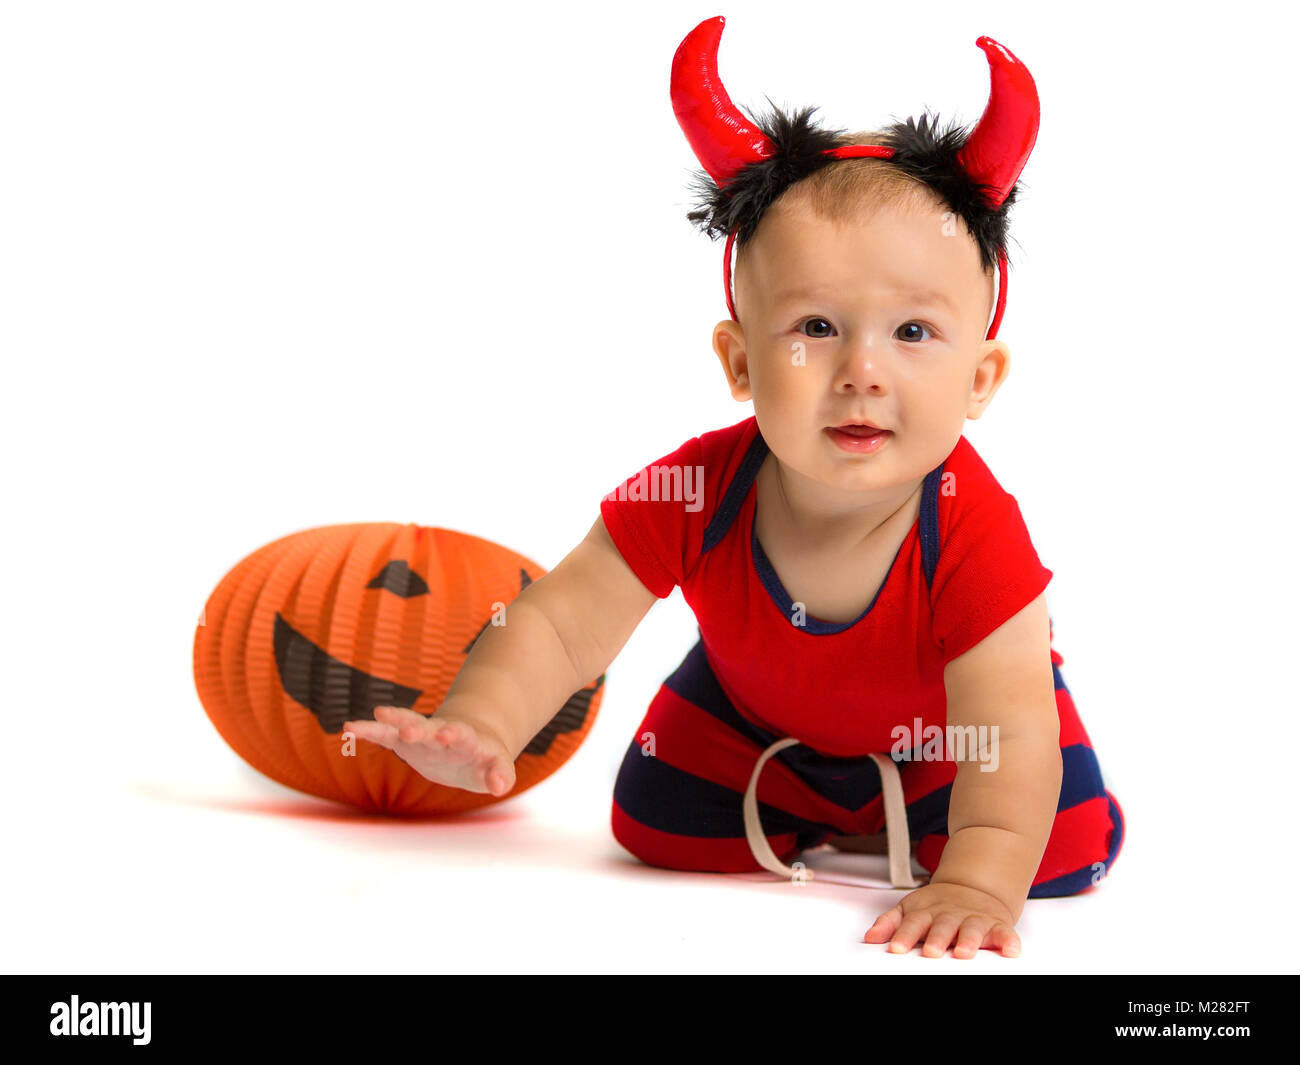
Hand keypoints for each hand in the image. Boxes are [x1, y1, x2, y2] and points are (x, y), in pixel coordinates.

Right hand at [340, 704, 516, 795]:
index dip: (454, 734)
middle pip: (428, 727)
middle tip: (408, 730)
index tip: (447, 733)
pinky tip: (348, 728)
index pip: (460, 734)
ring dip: (388, 723)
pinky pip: (384, 735)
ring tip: (364, 719)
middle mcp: (440, 732)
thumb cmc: (485, 759)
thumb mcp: (499, 767)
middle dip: (418, 728)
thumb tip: (500, 786)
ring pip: (402, 725)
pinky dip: (368, 731)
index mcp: (466, 739)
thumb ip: (501, 775)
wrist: (470, 743)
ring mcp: (421, 735)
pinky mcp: (404, 742)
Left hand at [863, 881, 1020, 958]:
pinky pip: (1004, 933)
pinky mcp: (996, 925)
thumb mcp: (911, 908)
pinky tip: (1010, 950)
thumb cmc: (939, 905)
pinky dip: (1008, 940)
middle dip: (936, 939)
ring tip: (963, 952)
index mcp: (927, 912)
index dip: (904, 936)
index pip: (912, 923)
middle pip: (942, 926)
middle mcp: (950, 915)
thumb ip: (891, 923)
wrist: (973, 888)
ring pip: (971, 929)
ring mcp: (973, 919)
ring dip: (968, 940)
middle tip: (930, 951)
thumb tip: (870, 937)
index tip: (896, 948)